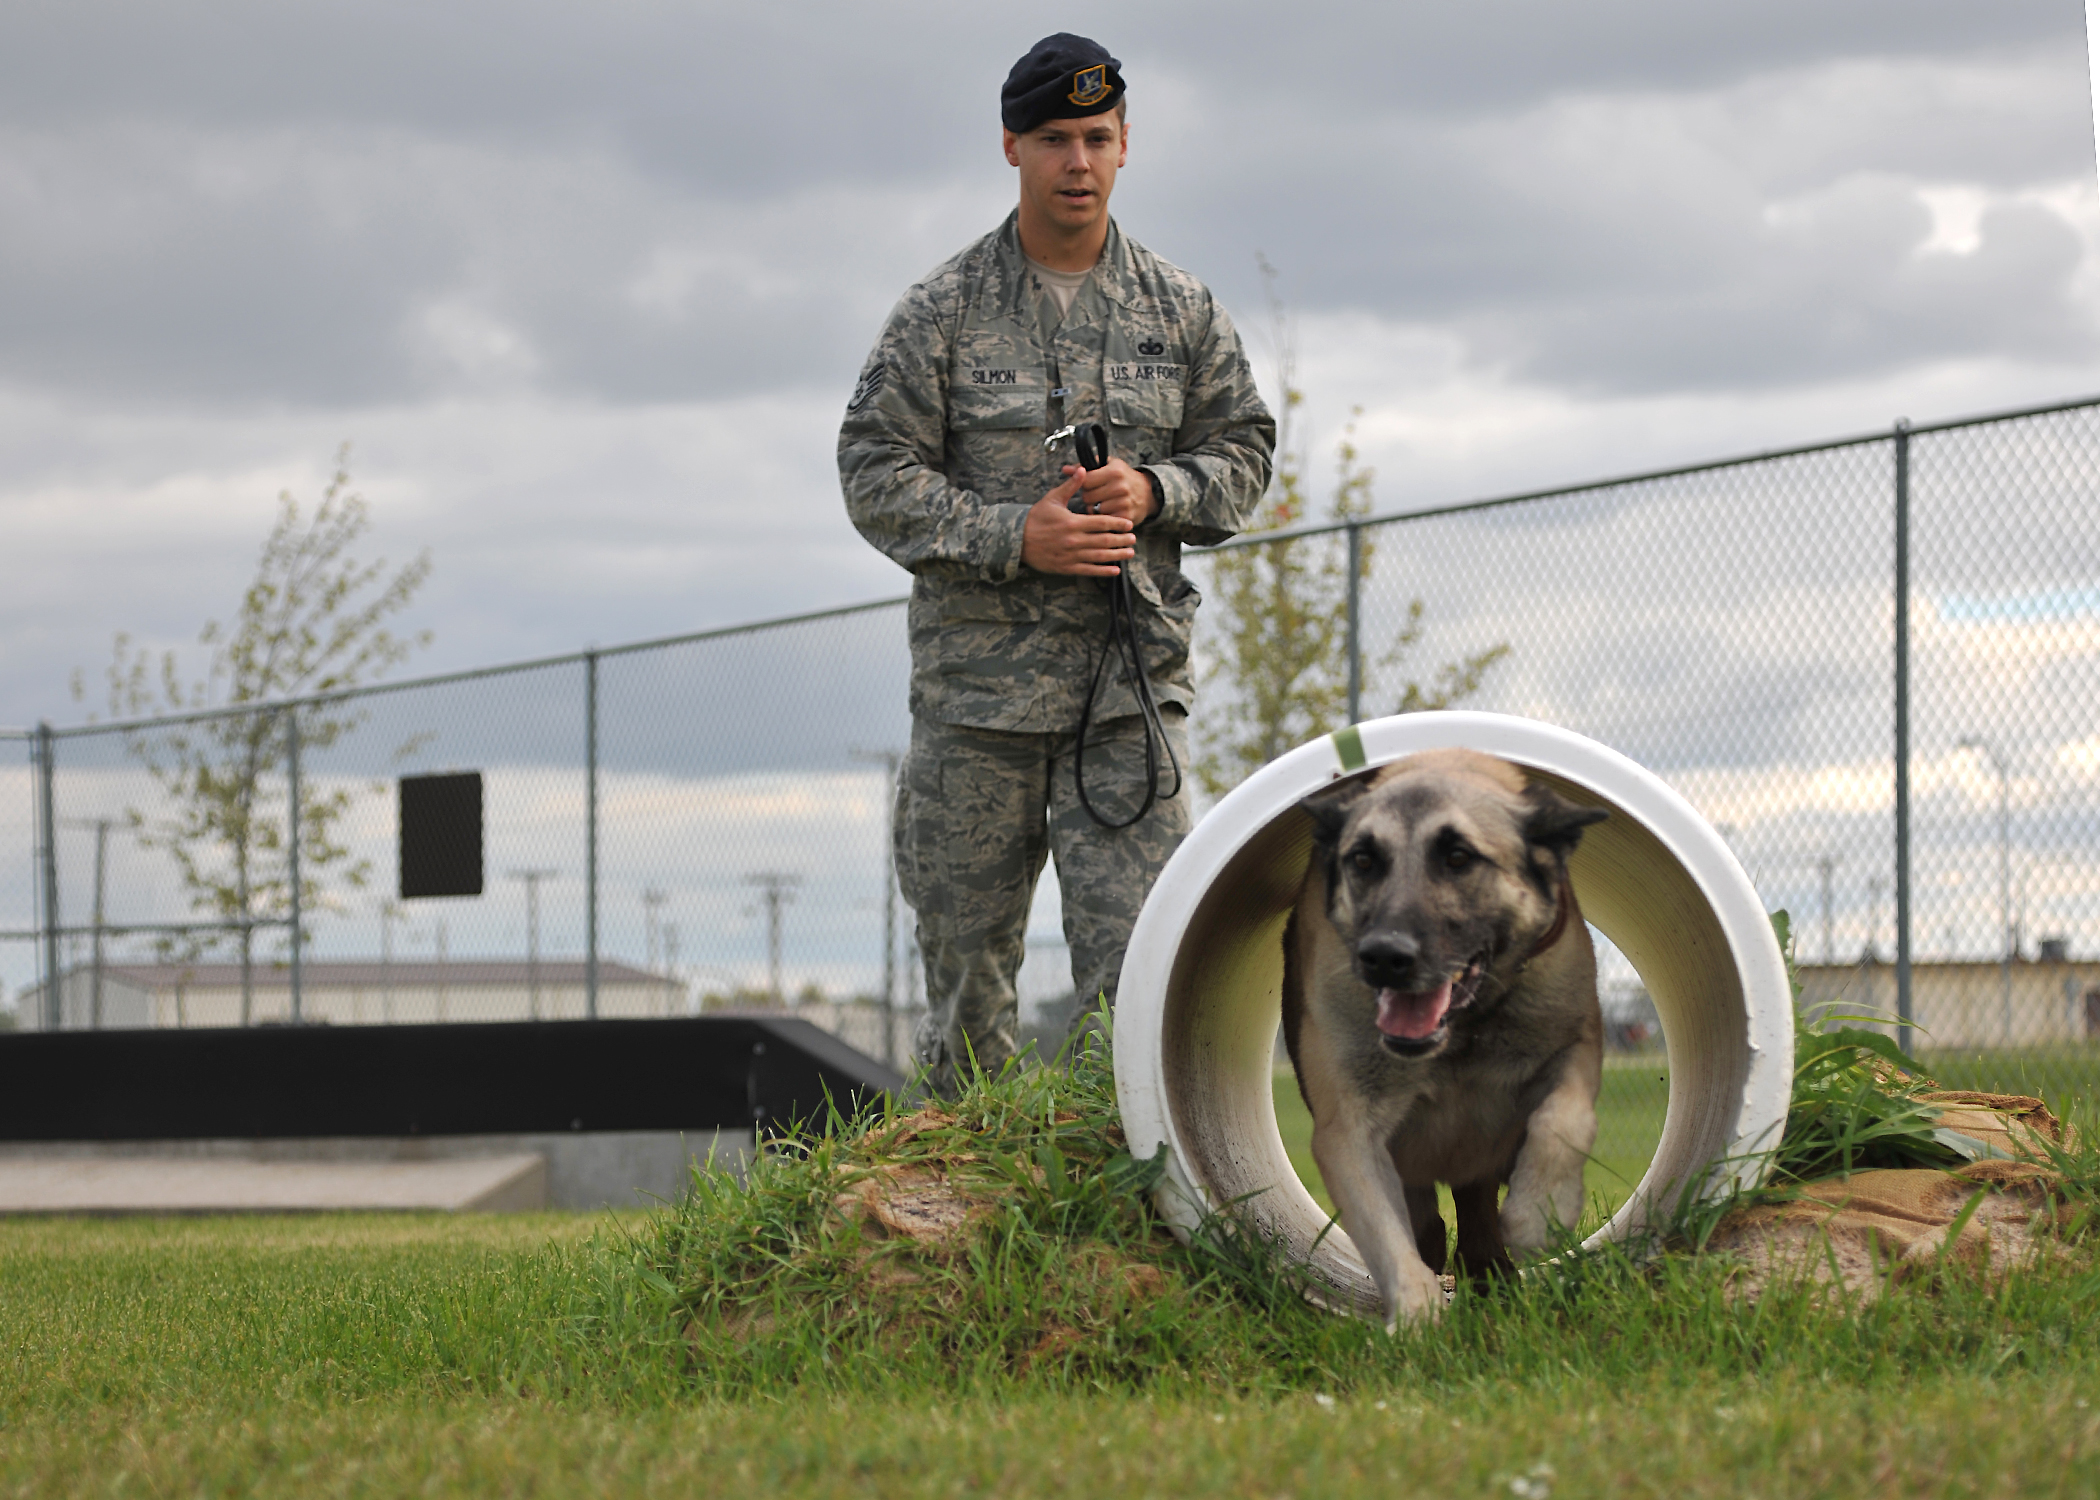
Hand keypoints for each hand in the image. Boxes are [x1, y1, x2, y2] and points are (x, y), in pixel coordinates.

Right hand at [1021, 469, 1135, 576]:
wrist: (1017, 540)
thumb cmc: (1035, 518)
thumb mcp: (1052, 499)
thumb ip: (1070, 486)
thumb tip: (1083, 469)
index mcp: (1073, 522)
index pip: (1101, 522)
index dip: (1118, 523)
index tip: (1129, 524)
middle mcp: (1074, 540)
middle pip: (1105, 540)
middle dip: (1122, 539)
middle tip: (1134, 538)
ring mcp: (1071, 555)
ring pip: (1100, 556)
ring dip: (1117, 555)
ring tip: (1130, 553)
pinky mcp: (1066, 567)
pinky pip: (1089, 570)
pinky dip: (1103, 571)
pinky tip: (1115, 570)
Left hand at [1067, 458, 1158, 524]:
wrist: (1147, 493)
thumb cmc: (1123, 477)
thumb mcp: (1109, 465)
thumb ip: (1086, 466)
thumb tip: (1065, 469)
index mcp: (1114, 471)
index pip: (1085, 480)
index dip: (1083, 483)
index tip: (1088, 484)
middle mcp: (1120, 486)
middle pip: (1087, 496)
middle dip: (1088, 496)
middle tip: (1096, 494)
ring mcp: (1124, 503)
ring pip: (1093, 510)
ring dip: (1094, 508)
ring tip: (1103, 502)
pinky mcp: (1125, 517)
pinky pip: (1103, 520)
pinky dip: (1102, 517)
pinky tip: (1108, 511)